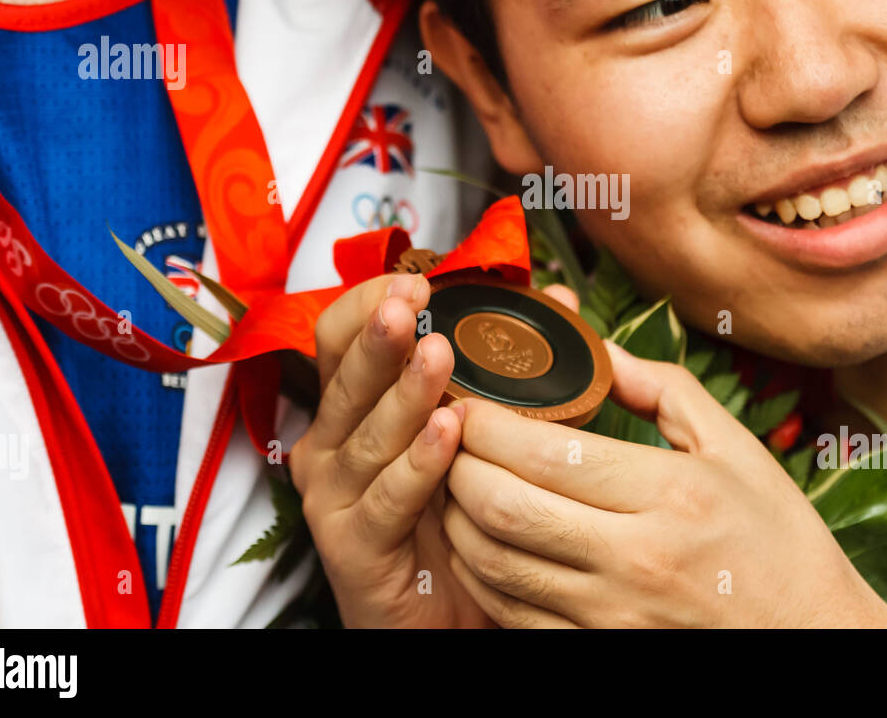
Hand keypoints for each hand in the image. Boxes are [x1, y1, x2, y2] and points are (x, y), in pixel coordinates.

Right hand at [291, 272, 489, 627]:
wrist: (448, 605)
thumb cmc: (455, 505)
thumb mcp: (474, 422)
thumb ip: (503, 357)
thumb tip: (555, 297)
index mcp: (352, 405)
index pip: (337, 339)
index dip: (368, 304)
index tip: (416, 281)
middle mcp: (331, 446)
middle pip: (344, 379)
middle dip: (381, 339)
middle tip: (414, 304)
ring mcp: (336, 497)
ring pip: (366, 436)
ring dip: (403, 395)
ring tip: (440, 359)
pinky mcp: (353, 547)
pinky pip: (386, 501)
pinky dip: (417, 467)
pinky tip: (447, 435)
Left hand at [441, 341, 886, 627]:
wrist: (812, 636)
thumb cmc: (778, 541)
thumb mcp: (735, 449)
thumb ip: (664, 390)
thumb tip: (599, 350)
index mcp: (670, 494)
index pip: (546, 452)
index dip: (487, 423)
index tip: (468, 400)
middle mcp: (634, 559)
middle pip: (504, 506)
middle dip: (457, 464)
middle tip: (448, 434)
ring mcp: (611, 614)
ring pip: (494, 563)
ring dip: (456, 517)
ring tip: (455, 479)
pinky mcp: (598, 650)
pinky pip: (510, 613)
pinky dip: (479, 571)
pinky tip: (480, 538)